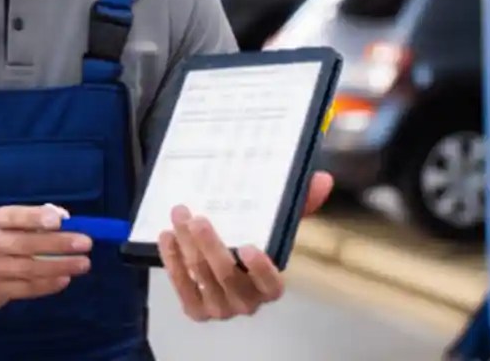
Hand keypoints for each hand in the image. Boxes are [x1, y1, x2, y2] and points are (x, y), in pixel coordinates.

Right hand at [0, 205, 92, 309]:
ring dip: (59, 267)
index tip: (58, 220)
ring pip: (28, 269)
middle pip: (25, 245)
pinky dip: (47, 285)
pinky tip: (64, 279)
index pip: (14, 216)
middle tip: (86, 243)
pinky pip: (24, 289)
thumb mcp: (3, 224)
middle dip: (58, 244)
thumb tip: (64, 219)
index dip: (35, 217)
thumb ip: (31, 220)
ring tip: (83, 264)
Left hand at [158, 171, 334, 321]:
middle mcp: (247, 303)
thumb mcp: (273, 224)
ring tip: (179, 215)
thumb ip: (300, 204)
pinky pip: (181, 285)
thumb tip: (322, 179)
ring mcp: (219, 309)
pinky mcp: (195, 308)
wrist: (216, 263)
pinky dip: (173, 260)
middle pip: (226, 276)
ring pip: (201, 275)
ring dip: (187, 243)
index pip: (270, 284)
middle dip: (209, 244)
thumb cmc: (250, 241)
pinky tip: (167, 237)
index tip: (248, 247)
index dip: (260, 269)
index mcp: (270, 286)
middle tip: (195, 217)